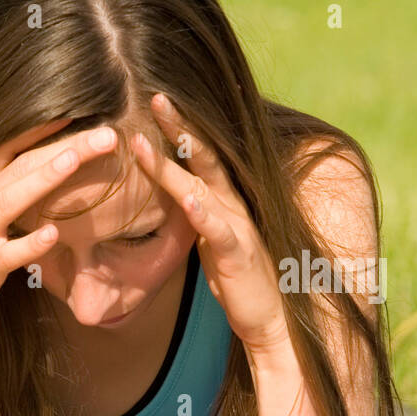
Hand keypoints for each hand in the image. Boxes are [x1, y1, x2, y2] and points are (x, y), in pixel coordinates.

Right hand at [0, 119, 120, 361]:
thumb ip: (3, 199)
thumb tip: (38, 179)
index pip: (10, 150)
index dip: (41, 129)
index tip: (79, 111)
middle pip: (20, 167)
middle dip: (63, 146)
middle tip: (106, 133)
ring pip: (9, 200)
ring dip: (43, 178)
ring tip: (75, 158)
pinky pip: (7, 255)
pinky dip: (29, 244)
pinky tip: (53, 234)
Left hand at [131, 93, 289, 354]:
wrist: (271, 320)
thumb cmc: (238, 278)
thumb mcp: (211, 238)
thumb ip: (196, 212)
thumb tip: (176, 192)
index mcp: (222, 200)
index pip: (199, 156)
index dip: (179, 128)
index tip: (157, 100)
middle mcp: (231, 205)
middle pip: (203, 157)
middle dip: (178, 126)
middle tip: (155, 96)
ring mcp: (235, 227)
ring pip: (201, 187)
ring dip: (172, 163)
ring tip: (145, 141)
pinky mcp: (236, 254)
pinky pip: (217, 229)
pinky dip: (201, 212)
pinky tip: (186, 196)